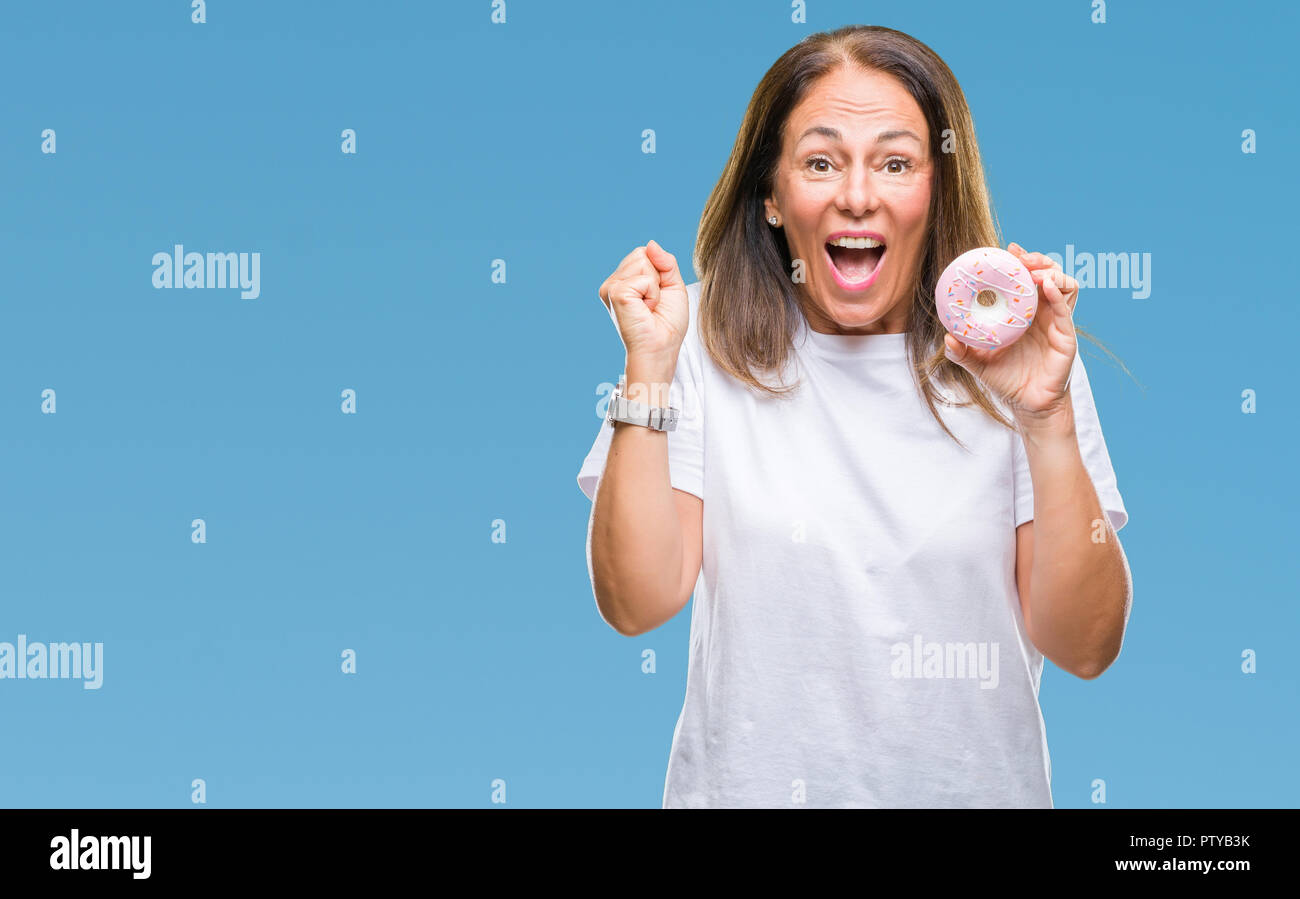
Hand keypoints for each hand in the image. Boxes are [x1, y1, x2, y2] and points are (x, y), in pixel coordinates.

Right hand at [597, 240, 688, 370]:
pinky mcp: (615, 292)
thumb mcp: (672, 287)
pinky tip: (645, 310)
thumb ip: (665, 262)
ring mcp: (611, 287)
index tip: (658, 297)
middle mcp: (614, 282)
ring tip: (649, 308)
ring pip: (643, 261)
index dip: (660, 272)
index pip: (645, 253)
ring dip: (656, 287)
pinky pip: (645, 277)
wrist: (660, 349)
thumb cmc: (666, 325)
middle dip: (658, 277)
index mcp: (625, 280)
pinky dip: (653, 294)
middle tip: (653, 304)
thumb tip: (651, 244)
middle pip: (643, 253)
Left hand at [942, 242, 1077, 421]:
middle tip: (1021, 257)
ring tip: (1034, 271)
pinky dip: (1058, 293)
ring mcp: (1057, 322)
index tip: (1008, 251)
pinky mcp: (1066, 336)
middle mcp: (1043, 313)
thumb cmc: (1007, 380)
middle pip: (1049, 274)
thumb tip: (947, 337)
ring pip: (1065, 285)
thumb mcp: (979, 364)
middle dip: (1038, 260)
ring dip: (1051, 272)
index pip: (1028, 279)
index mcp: (1024, 313)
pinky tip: (1046, 285)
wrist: (1028, 405)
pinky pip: (1066, 309)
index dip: (1021, 262)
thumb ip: (962, 352)